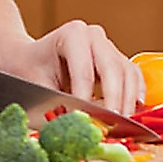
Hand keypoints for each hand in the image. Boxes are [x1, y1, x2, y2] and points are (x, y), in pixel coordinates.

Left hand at [6, 21, 143, 114]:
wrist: (29, 58)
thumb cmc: (29, 69)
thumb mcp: (35, 85)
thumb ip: (55, 104)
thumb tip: (72, 126)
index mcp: (72, 34)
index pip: (84, 69)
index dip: (85, 97)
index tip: (84, 119)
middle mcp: (94, 36)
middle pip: (112, 69)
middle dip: (113, 100)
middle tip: (110, 126)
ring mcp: (109, 47)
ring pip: (128, 74)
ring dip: (126, 103)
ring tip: (119, 127)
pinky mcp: (119, 61)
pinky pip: (133, 79)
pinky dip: (133, 98)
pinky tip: (129, 117)